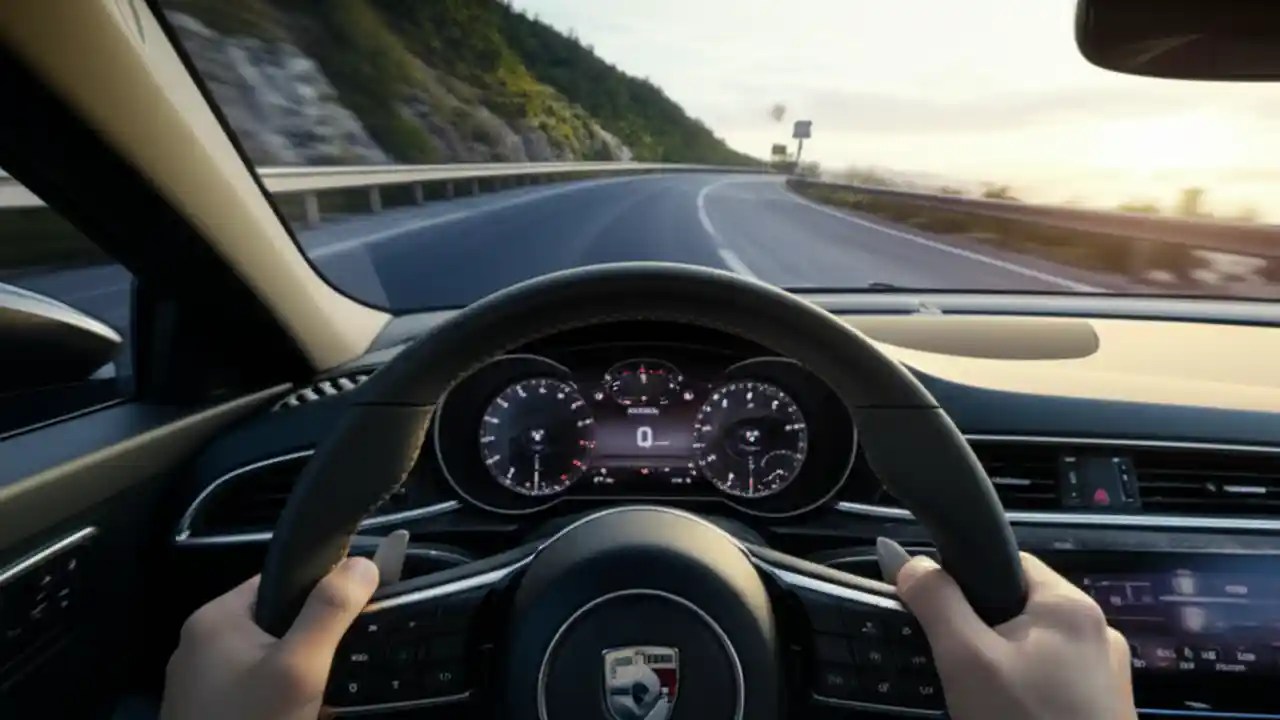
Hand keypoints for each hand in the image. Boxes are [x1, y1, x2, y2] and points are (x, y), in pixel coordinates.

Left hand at [160, 557, 378, 719]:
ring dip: (299, 678)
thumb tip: (364, 562)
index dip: (321, 592)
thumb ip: (330, 611)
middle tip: (339, 668)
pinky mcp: (207, 714)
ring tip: (320, 701)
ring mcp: (200, 685)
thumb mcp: (300, 667)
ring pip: (268, 662)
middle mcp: (200, 645)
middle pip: (276, 623)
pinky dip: (279, 702)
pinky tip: (299, 718)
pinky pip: (254, 692)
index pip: (279, 581)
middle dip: (313, 645)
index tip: (354, 616)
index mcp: (215, 618)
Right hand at [885, 542, 1135, 719]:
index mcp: (1072, 605)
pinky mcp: (1107, 710)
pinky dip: (1029, 692)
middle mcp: (1101, 630)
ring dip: (1005, 665)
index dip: (967, 580)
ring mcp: (1109, 675)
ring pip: (1037, 651)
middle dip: (983, 632)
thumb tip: (905, 558)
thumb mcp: (964, 658)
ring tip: (981, 698)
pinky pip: (1056, 683)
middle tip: (957, 664)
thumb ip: (935, 601)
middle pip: (1021, 609)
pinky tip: (1010, 716)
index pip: (1009, 563)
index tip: (940, 616)